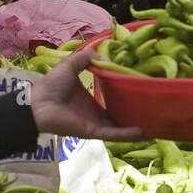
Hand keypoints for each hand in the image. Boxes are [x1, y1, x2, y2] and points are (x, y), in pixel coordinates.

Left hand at [29, 45, 143, 140]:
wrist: (38, 103)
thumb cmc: (52, 84)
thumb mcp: (71, 64)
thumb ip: (87, 57)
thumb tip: (107, 59)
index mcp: (90, 99)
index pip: (112, 99)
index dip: (126, 96)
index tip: (140, 89)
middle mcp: (95, 113)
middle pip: (119, 115)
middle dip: (134, 114)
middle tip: (153, 108)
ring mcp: (95, 123)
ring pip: (120, 128)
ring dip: (135, 127)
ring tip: (155, 124)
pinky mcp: (93, 131)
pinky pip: (113, 134)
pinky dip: (127, 134)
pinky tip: (143, 132)